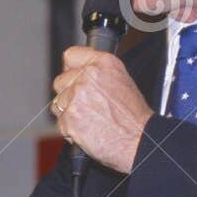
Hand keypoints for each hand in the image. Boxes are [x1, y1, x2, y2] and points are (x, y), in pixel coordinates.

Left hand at [50, 47, 154, 173]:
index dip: (70, 69)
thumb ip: (98, 72)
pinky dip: (70, 128)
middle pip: (60, 81)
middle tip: (86, 105)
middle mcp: (88, 76)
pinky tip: (88, 129)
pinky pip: (61, 122)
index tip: (72, 76)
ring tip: (90, 119)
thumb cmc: (133, 116)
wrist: (138, 140)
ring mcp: (76, 97)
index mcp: (103, 63)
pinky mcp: (69, 117)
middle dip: (68, 94)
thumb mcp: (122, 81)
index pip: (71, 56)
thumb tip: (79, 72)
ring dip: (69, 112)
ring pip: (58, 103)